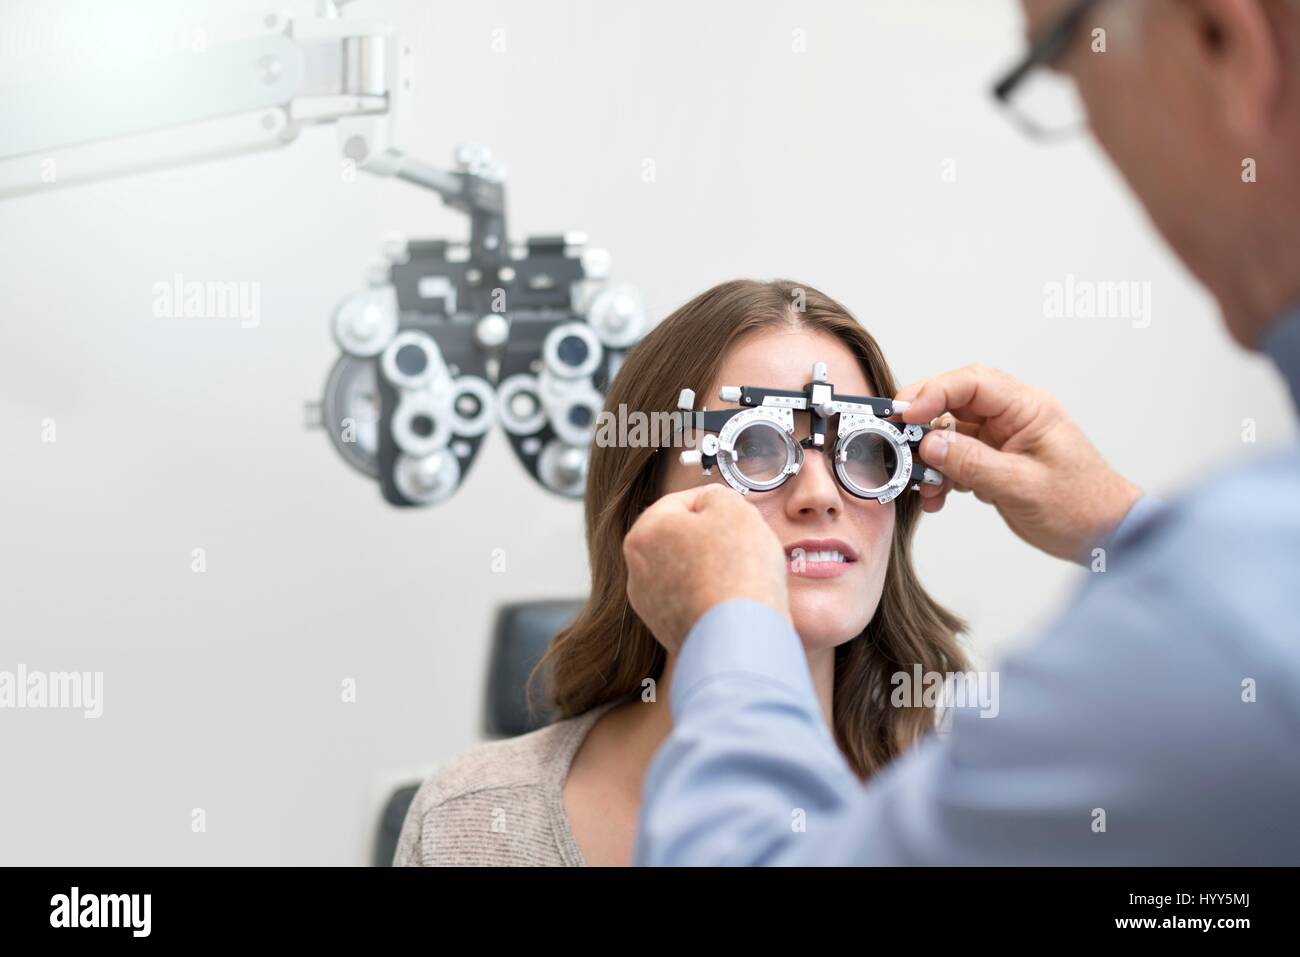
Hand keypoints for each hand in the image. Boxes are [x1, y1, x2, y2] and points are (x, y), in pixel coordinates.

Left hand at [623, 484, 790, 654]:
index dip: (712, 500)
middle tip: (741, 540)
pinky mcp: (668, 632)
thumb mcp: (734, 508)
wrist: (740, 637)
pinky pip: (693, 602)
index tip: (732, 506)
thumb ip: (717, 495)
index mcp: (643, 534)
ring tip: (741, 574)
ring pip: (685, 572)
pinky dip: (711, 597)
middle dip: (709, 537)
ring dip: (710, 568)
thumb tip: (711, 502)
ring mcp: (651, 607)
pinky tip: (733, 599)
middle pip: (679, 539)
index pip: (679, 502)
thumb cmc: (736, 572)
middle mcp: (637, 572)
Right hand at [894, 365, 1141, 563]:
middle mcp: (1012, 418)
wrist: (1103, 534)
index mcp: (1028, 409)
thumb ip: (972, 463)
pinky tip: (935, 496)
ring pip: (950, 434)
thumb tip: (930, 444)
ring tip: (921, 482)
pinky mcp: (994, 463)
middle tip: (896, 439)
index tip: (907, 414)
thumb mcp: (1021, 485)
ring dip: (929, 457)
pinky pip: (955, 460)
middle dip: (922, 421)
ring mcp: (1001, 440)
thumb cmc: (1081, 505)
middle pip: (954, 403)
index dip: (934, 392)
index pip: (972, 383)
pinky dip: (940, 477)